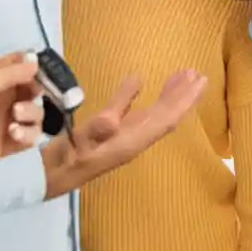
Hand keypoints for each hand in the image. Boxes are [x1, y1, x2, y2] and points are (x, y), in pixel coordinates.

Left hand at [0, 52, 43, 184]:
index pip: (20, 65)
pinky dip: (28, 134)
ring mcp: (8, 121)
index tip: (43, 71)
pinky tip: (13, 134)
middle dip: (38, 92)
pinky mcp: (10, 144)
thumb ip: (12, 72)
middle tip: (30, 96)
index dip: (34, 65)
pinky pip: (32, 136)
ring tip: (14, 118)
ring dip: (31, 113)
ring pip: (36, 113)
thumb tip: (36, 62)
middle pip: (34, 89)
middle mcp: (4, 98)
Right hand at [42, 70, 207, 199]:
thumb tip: (112, 119)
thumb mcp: (79, 144)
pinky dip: (146, 98)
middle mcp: (134, 139)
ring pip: (156, 114)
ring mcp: (126, 136)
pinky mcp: (115, 133)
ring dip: (170, 96)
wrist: (52, 176)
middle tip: (198, 74)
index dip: (183, 100)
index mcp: (131, 141)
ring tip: (182, 76)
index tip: (199, 82)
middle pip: (167, 116)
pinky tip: (143, 87)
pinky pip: (140, 113)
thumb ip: (96, 131)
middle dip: (183, 96)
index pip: (166, 119)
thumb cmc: (66, 160)